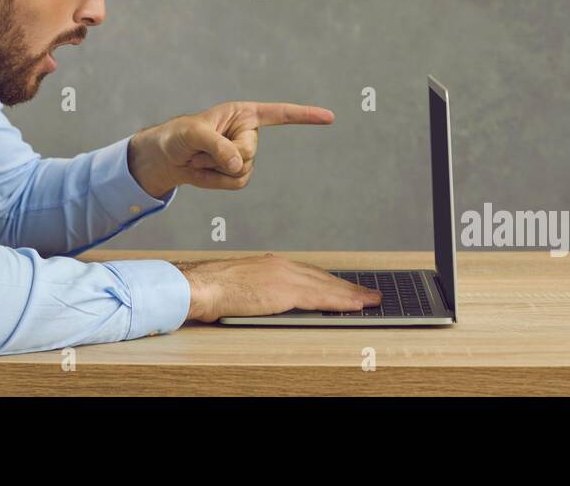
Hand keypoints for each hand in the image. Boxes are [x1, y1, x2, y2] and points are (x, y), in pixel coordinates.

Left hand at [128, 101, 334, 196]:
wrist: (166, 158)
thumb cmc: (177, 136)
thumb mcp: (192, 134)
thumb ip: (216, 146)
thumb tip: (237, 163)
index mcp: (243, 114)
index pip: (280, 114)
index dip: (305, 115)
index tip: (330, 117)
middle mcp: (248, 133)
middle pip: (250, 152)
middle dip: (222, 155)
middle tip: (199, 150)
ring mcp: (243, 155)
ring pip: (243, 171)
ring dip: (216, 169)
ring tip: (199, 158)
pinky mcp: (237, 173)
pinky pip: (236, 184)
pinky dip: (215, 182)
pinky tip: (201, 171)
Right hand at [173, 255, 382, 321]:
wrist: (200, 286)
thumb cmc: (211, 289)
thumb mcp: (239, 286)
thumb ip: (256, 292)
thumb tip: (263, 302)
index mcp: (270, 265)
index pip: (308, 274)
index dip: (329, 282)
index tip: (345, 287)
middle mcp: (281, 266)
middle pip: (322, 277)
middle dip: (347, 286)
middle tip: (368, 293)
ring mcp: (284, 276)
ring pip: (326, 286)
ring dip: (351, 294)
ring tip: (369, 300)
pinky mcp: (284, 290)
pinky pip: (320, 297)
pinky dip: (341, 301)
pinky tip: (354, 306)